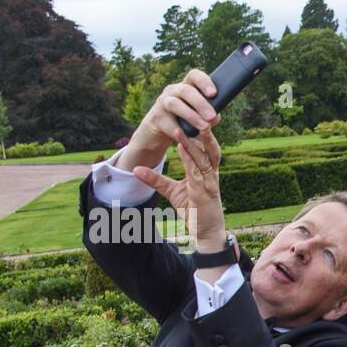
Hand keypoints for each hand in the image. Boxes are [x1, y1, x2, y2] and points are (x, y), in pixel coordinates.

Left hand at [132, 129, 226, 248]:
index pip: (204, 149)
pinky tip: (182, 146)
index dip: (199, 134)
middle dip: (203, 132)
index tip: (190, 118)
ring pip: (203, 157)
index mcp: (206, 172)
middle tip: (194, 114)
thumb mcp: (171, 192)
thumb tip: (136, 170)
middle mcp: (210, 174)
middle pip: (210, 148)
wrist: (206, 231)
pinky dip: (189, 157)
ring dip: (193, 141)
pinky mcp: (205, 191)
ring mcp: (209, 182)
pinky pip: (197, 170)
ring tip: (184, 126)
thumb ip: (155, 180)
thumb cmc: (194, 211)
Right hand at [133, 69, 218, 151]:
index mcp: (186, 86)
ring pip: (175, 104)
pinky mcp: (156, 118)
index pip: (194, 76)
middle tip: (212, 117)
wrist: (160, 132)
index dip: (204, 82)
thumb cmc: (185, 121)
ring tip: (205, 127)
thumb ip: (209, 114)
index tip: (213, 93)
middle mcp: (172, 91)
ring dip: (191, 116)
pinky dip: (178, 130)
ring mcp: (162, 103)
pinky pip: (168, 123)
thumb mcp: (199, 115)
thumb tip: (214, 116)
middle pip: (186, 90)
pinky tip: (187, 135)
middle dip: (201, 103)